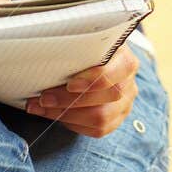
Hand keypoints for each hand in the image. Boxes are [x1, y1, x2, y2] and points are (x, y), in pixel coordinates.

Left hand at [25, 48, 140, 137]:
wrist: (97, 60)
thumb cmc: (85, 50)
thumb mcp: (84, 41)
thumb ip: (73, 45)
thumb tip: (46, 51)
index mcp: (124, 58)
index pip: (113, 72)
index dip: (92, 80)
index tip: (69, 84)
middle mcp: (129, 82)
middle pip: (106, 98)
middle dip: (69, 100)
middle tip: (42, 98)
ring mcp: (125, 103)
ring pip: (101, 118)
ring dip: (66, 115)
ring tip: (42, 108)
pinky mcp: (117, 119)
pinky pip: (98, 130)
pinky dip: (73, 125)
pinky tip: (57, 115)